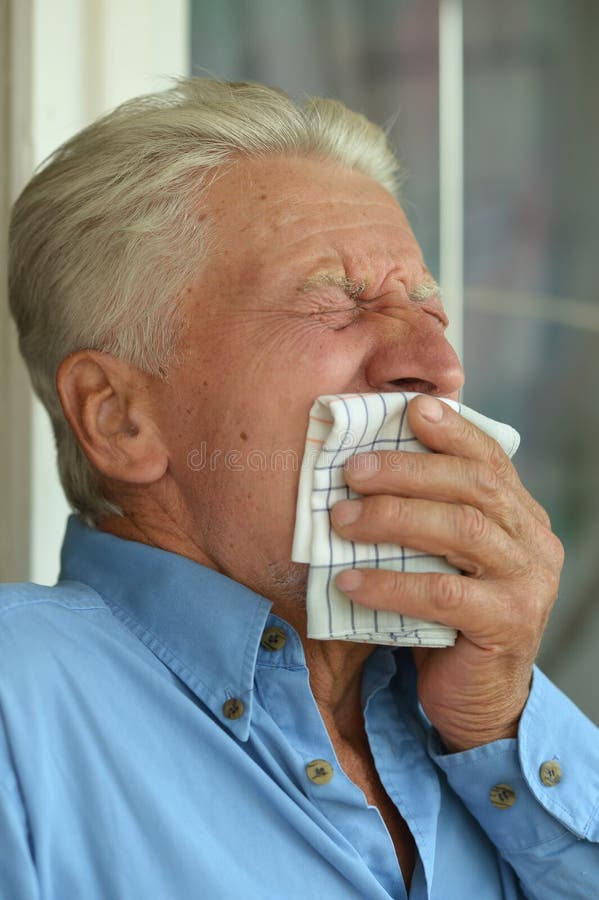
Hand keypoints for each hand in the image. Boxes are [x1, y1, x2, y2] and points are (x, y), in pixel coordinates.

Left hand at [332, 394, 563, 751]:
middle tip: (352, 472)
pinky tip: (348, 582)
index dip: (453, 430)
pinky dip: (390, 584)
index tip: (410, 409)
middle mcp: (534, 542)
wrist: (478, 698)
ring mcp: (528, 583)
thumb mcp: (442, 558)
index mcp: (520, 517)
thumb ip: (428, 515)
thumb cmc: (449, 618)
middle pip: (474, 486)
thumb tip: (365, 466)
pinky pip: (443, 594)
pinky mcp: (507, 624)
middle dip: (407, 471)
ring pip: (462, 530)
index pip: (490, 460)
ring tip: (341, 520)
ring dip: (394, 519)